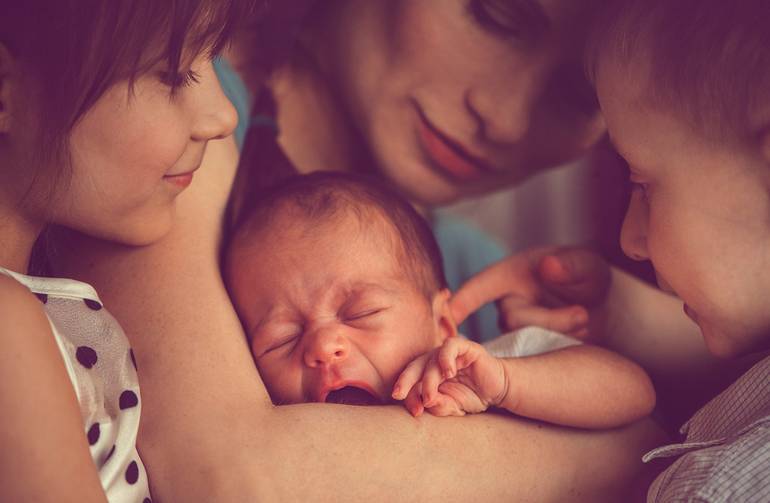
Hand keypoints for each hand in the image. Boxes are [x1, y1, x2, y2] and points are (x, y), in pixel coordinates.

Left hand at [391, 337, 507, 416]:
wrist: (499, 388)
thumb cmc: (473, 396)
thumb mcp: (453, 406)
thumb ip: (439, 405)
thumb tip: (425, 403)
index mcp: (427, 374)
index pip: (412, 382)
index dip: (409, 395)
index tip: (413, 411)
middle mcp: (434, 361)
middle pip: (415, 368)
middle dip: (405, 382)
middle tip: (399, 395)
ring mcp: (448, 353)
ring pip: (431, 361)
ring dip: (428, 379)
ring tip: (429, 395)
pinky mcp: (464, 346)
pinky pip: (449, 347)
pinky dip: (446, 359)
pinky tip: (449, 373)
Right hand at [450, 247, 610, 340]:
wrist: (602, 305)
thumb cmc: (585, 276)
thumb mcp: (587, 265)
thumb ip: (571, 265)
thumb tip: (548, 266)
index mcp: (510, 275)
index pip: (479, 287)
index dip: (460, 302)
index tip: (446, 319)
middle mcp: (508, 302)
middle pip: (511, 319)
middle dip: (550, 319)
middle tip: (583, 313)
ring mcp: (517, 328)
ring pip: (524, 337)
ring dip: (558, 329)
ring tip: (584, 318)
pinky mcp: (528, 348)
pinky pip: (536, 354)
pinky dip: (560, 342)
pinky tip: (579, 332)